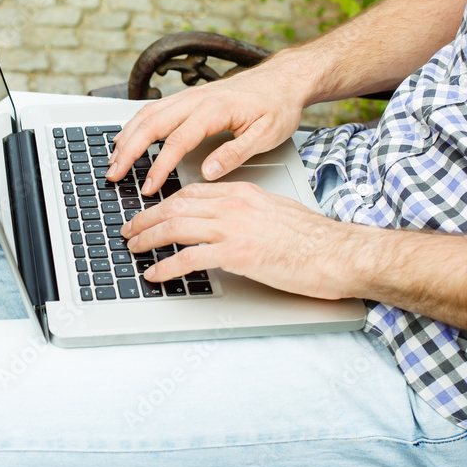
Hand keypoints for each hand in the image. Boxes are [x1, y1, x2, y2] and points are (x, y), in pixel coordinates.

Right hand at [106, 55, 311, 194]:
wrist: (284, 79)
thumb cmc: (278, 106)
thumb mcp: (267, 134)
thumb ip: (235, 153)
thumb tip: (208, 171)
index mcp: (214, 109)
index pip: (176, 141)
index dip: (158, 166)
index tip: (147, 187)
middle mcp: (197, 99)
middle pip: (152, 124)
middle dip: (128, 150)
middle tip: (113, 173)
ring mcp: (190, 96)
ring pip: (148, 114)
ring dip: (127, 137)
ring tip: (113, 159)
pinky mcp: (189, 97)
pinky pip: (155, 109)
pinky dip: (136, 124)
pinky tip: (128, 138)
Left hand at [120, 181, 356, 299]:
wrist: (337, 253)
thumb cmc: (313, 239)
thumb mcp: (273, 212)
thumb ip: (245, 213)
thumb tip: (224, 225)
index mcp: (242, 193)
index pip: (190, 192)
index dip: (163, 203)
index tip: (148, 213)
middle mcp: (233, 205)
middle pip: (175, 206)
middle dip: (146, 218)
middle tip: (129, 229)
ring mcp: (234, 228)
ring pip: (175, 227)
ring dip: (148, 238)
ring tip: (134, 248)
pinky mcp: (237, 254)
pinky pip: (189, 259)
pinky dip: (166, 266)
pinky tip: (155, 273)